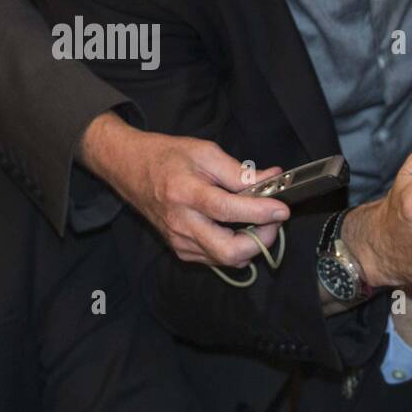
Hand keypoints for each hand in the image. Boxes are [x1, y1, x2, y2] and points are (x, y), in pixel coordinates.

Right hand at [79, 112, 290, 265]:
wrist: (129, 169)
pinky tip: (239, 228)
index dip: (260, 212)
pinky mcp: (181, 250)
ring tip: (259, 221)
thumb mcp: (205, 152)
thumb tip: (273, 179)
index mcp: (185, 193)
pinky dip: (235, 248)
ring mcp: (179, 241)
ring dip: (251, 245)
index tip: (282, 209)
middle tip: (273, 220)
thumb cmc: (166, 157)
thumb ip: (240, 171)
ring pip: (225, 259)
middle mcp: (181, 223)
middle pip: (229, 251)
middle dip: (260, 241)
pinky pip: (216, 258)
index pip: (228, 210)